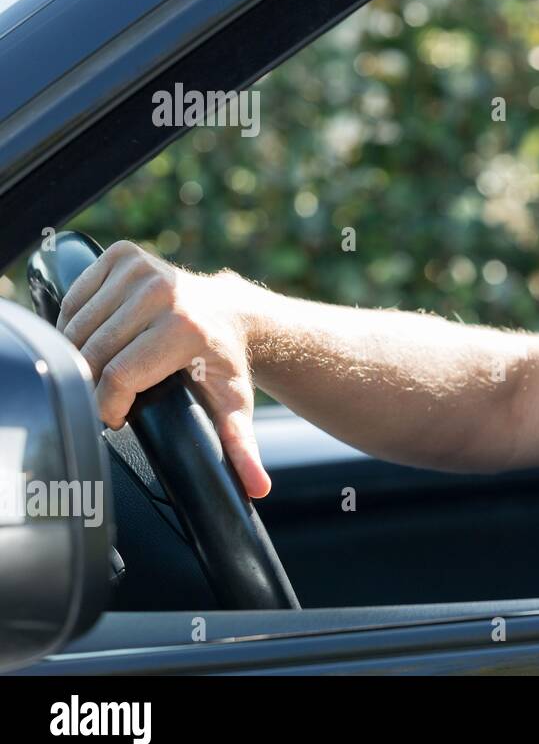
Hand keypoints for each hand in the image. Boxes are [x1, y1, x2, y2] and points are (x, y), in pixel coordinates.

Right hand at [55, 241, 270, 497]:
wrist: (233, 311)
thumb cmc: (224, 362)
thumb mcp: (234, 404)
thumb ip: (241, 448)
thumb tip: (257, 488)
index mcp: (184, 327)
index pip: (118, 377)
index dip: (109, 405)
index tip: (117, 417)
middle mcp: (163, 291)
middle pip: (94, 352)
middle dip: (93, 382)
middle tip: (112, 393)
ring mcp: (142, 268)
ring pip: (78, 325)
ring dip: (81, 353)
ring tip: (110, 367)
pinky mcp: (123, 255)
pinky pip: (75, 297)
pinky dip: (78, 320)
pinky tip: (105, 333)